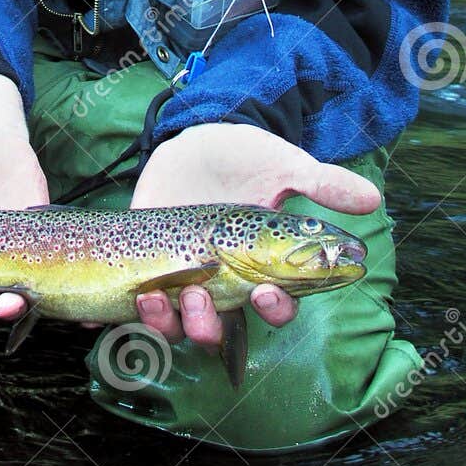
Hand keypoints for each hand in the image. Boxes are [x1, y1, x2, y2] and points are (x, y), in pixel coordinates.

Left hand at [127, 121, 380, 351]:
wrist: (196, 139)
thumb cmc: (248, 156)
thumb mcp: (284, 164)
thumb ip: (322, 184)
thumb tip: (373, 198)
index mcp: (260, 268)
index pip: (274, 307)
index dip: (273, 310)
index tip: (266, 296)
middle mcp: (220, 283)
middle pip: (216, 327)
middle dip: (205, 324)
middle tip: (198, 297)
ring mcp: (179, 277)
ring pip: (171, 323)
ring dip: (161, 321)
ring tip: (152, 297)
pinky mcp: (141, 264)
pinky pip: (126, 302)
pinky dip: (106, 317)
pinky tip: (92, 319)